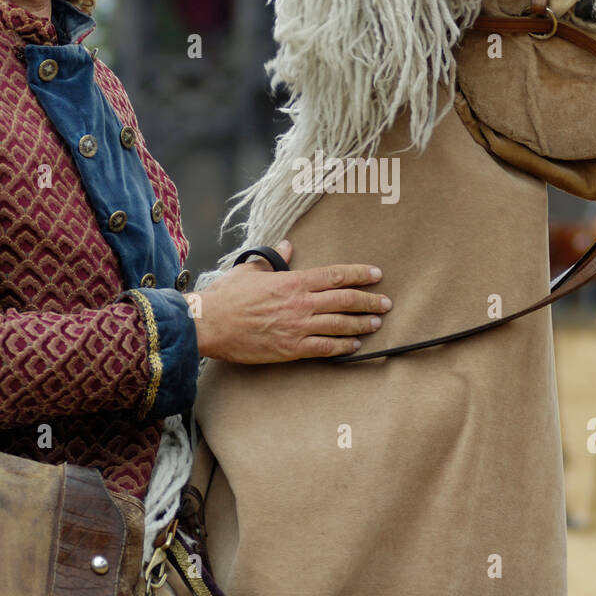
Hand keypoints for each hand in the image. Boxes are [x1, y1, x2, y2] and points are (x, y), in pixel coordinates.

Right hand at [191, 240, 390, 361]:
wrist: (209, 324)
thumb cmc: (227, 296)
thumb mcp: (251, 270)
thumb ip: (275, 259)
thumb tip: (288, 246)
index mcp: (293, 281)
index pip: (336, 275)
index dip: (360, 274)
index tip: (376, 274)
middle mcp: (300, 304)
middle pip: (345, 301)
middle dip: (369, 301)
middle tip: (386, 302)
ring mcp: (297, 328)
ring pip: (339, 325)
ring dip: (361, 324)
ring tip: (377, 323)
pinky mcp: (291, 349)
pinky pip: (324, 348)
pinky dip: (342, 347)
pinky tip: (354, 345)